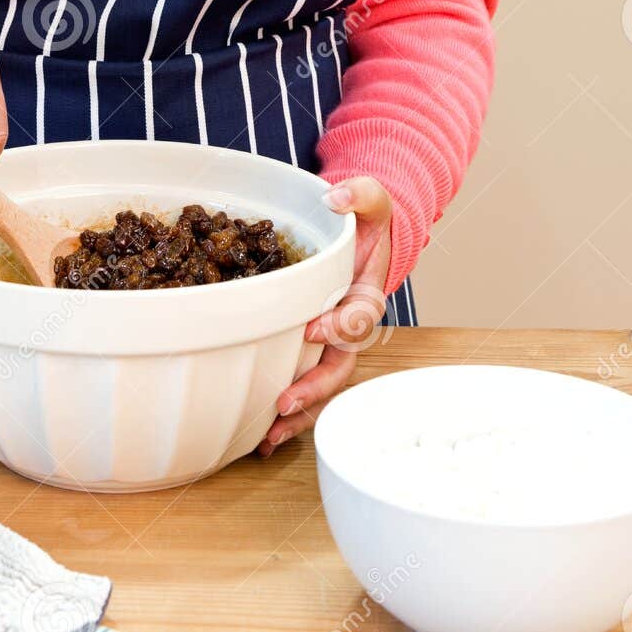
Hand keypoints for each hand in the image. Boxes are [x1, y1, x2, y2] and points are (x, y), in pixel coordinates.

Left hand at [257, 176, 392, 457]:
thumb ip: (360, 194)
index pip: (359, 316)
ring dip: (299, 414)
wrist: (359, 237)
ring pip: (321, 387)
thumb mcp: (371, 200)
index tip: (313, 329)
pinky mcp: (309, 350)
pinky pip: (303, 384)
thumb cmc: (364, 223)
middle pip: (340, 367)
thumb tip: (337, 197)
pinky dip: (287, 414)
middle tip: (285, 401)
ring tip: (268, 436)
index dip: (339, 326)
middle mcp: (350, 328)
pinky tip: (260, 437)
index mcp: (365, 294)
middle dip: (314, 388)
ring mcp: (331, 344)